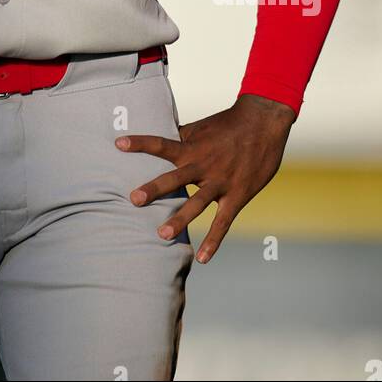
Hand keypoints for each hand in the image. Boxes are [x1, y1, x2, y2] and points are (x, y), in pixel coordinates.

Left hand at [114, 93, 295, 262]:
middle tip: (134, 199)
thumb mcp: (201, 127)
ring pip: (197, 203)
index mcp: (192, 147)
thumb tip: (156, 138)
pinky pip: (223, 223)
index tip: (118, 143)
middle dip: (155, 189)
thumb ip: (179, 137)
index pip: (161, 144)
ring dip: (179, 219)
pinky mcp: (237, 196)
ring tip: (161, 235)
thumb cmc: (228, 124)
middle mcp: (204, 165)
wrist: (263, 122)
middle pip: (175, 178)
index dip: (140, 143)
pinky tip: (202, 259)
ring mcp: (221, 182)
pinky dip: (213, 242)